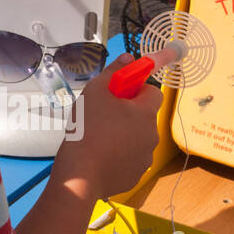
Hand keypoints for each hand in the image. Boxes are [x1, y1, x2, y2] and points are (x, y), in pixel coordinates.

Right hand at [52, 54, 162, 200]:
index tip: (117, 94)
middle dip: (128, 113)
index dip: (136, 89)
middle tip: (102, 116)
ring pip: (137, 138)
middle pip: (144, 116)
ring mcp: (145, 158)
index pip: (154, 92)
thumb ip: (114, 72)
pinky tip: (99, 157)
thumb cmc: (87, 129)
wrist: (80, 175)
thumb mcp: (95, 92)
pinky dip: (119, 156)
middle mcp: (152, 135)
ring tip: (97, 139)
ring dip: (123, 135)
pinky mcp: (135, 175)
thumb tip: (129, 57)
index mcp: (146, 112)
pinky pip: (130, 159)